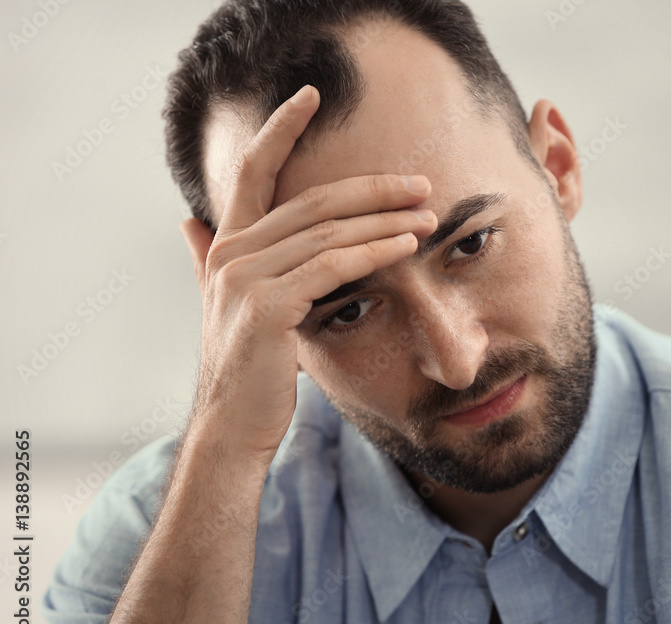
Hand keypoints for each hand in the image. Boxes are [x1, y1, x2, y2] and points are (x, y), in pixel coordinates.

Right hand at [179, 84, 436, 465]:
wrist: (233, 426)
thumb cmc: (247, 368)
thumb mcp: (225, 305)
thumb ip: (212, 261)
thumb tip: (189, 225)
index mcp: (227, 246)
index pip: (253, 173)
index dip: (279, 129)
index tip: (311, 95)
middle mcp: (232, 253)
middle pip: (313, 201)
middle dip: (373, 188)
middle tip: (420, 183)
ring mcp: (246, 278)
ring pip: (329, 232)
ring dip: (386, 219)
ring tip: (427, 214)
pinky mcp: (268, 306)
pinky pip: (332, 266)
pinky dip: (374, 251)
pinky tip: (406, 245)